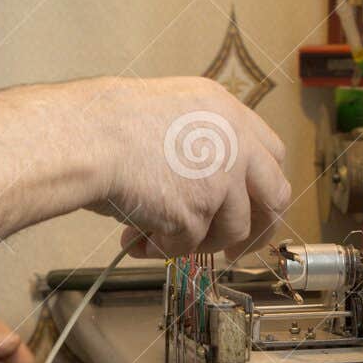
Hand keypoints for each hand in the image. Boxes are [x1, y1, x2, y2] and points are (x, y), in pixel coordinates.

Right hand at [76, 76, 291, 258]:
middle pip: (274, 196)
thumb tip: (210, 192)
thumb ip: (201, 144)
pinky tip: (138, 239)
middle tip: (237, 249)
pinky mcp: (197, 212)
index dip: (262, 187)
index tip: (251, 207)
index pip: (272, 154)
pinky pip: (188, 246)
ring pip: (232, 230)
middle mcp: (235, 144)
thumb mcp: (172, 115)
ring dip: (197, 242)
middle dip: (258, 230)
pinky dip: (163, 249)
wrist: (88, 136)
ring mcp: (221, 180)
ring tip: (157, 237)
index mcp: (228, 113)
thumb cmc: (109, 125)